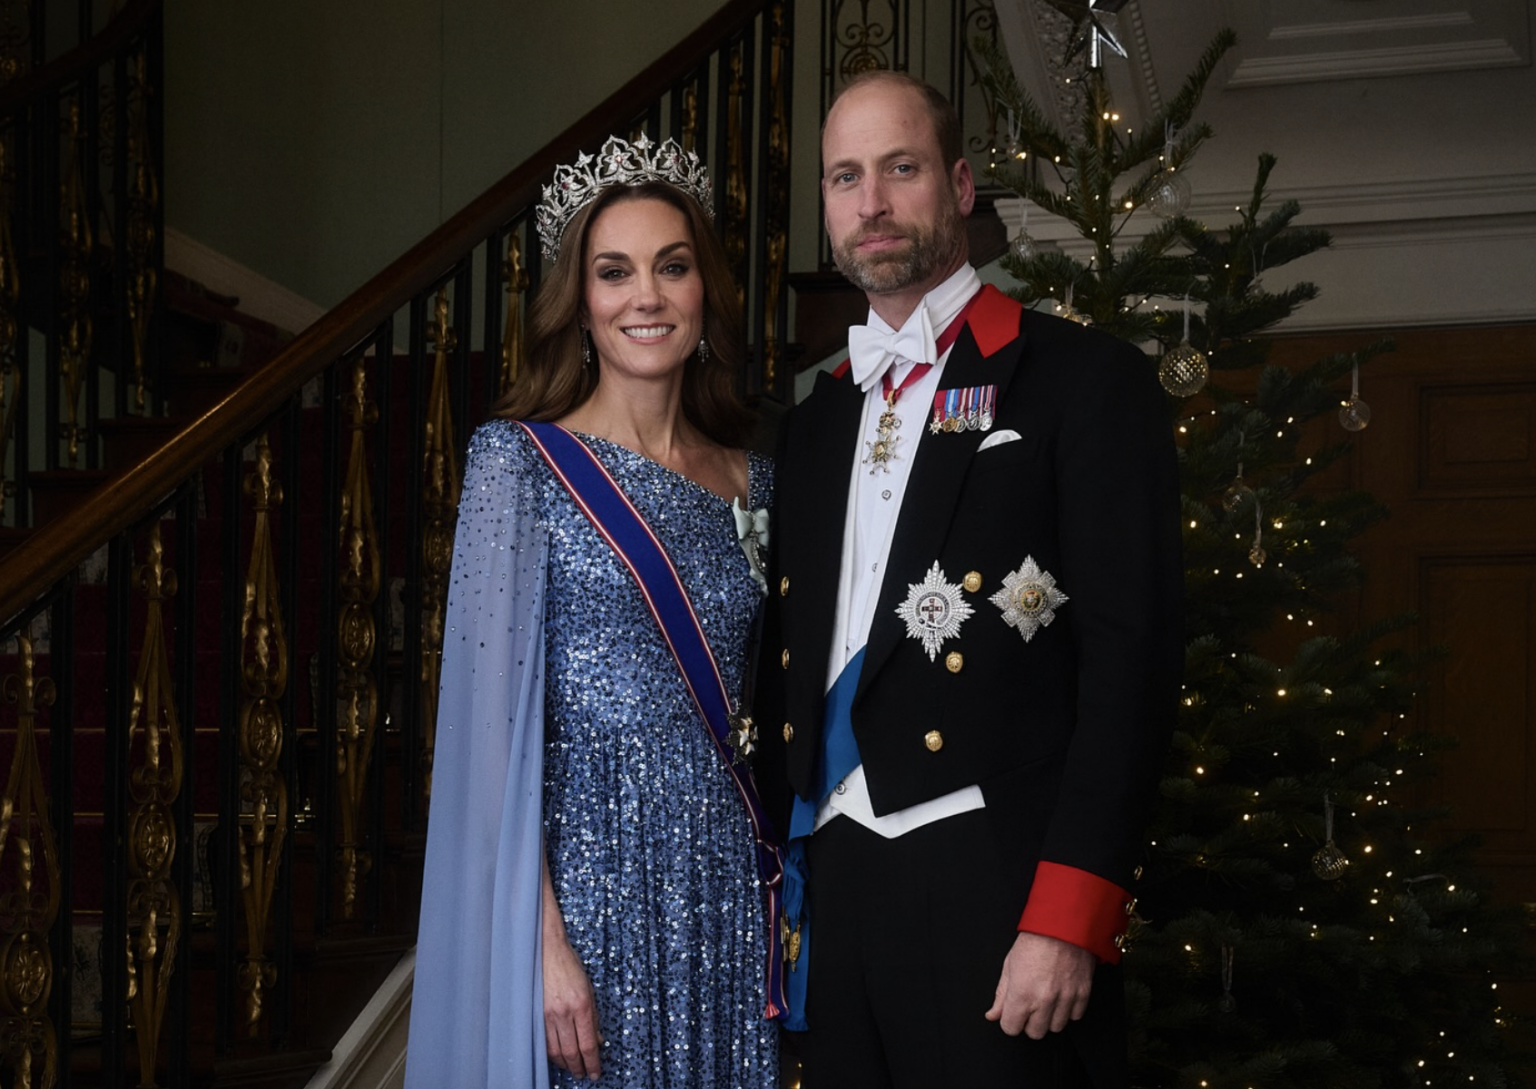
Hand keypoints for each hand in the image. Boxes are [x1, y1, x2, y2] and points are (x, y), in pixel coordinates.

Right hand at [542, 928, 602, 1078]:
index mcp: (582, 1006)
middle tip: (585, 1075)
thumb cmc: (570, 968)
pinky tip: (558, 1057)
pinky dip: (552, 1053)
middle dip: (579, 1068)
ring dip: (565, 1064)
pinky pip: (543, 1041)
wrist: (547, 951)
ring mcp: (548, 1014)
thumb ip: (594, 1018)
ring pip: (555, 1051)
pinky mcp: (536, 1014)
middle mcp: (564, 1012)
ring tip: (573, 1069)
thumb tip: (598, 1042)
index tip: (596, 1073)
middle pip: (571, 1052)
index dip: (593, 1063)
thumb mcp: (590, 990)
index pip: (587, 1045)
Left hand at [984, 931, 1094, 1038]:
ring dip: (1049, 1017)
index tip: (1013, 1012)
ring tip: (1047, 998)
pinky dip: (1068, 1010)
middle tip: (1030, 1005)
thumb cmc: (1034, 940)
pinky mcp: (1083, 994)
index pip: (1011, 1028)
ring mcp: (1065, 998)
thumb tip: (993, 1015)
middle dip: (1029, 1022)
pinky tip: (1061, 995)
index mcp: (1022, 993)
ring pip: (1055, 1028)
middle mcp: (1044, 1000)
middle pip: (1034, 1033)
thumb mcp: (1009, 965)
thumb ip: (1001, 995)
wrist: (1063, 924)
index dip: (1010, 1020)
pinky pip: (1075, 1017)